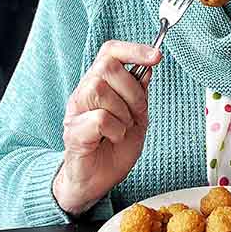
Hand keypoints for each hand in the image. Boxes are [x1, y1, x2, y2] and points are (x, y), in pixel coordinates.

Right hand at [53, 41, 161, 213]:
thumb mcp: (137, 118)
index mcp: (99, 85)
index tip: (156, 56)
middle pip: (107, 67)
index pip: (110, 52)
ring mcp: (76, 111)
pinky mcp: (73, 132)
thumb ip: (140, 94)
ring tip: (123, 129)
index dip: (133, 49)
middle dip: (132, 90)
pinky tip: (113, 139)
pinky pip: (100, 118)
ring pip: (101, 89)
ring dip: (123, 112)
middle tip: (136, 113)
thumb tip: (147, 68)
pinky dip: (115, 130)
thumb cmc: (113, 149)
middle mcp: (84, 93)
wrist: (95, 182)